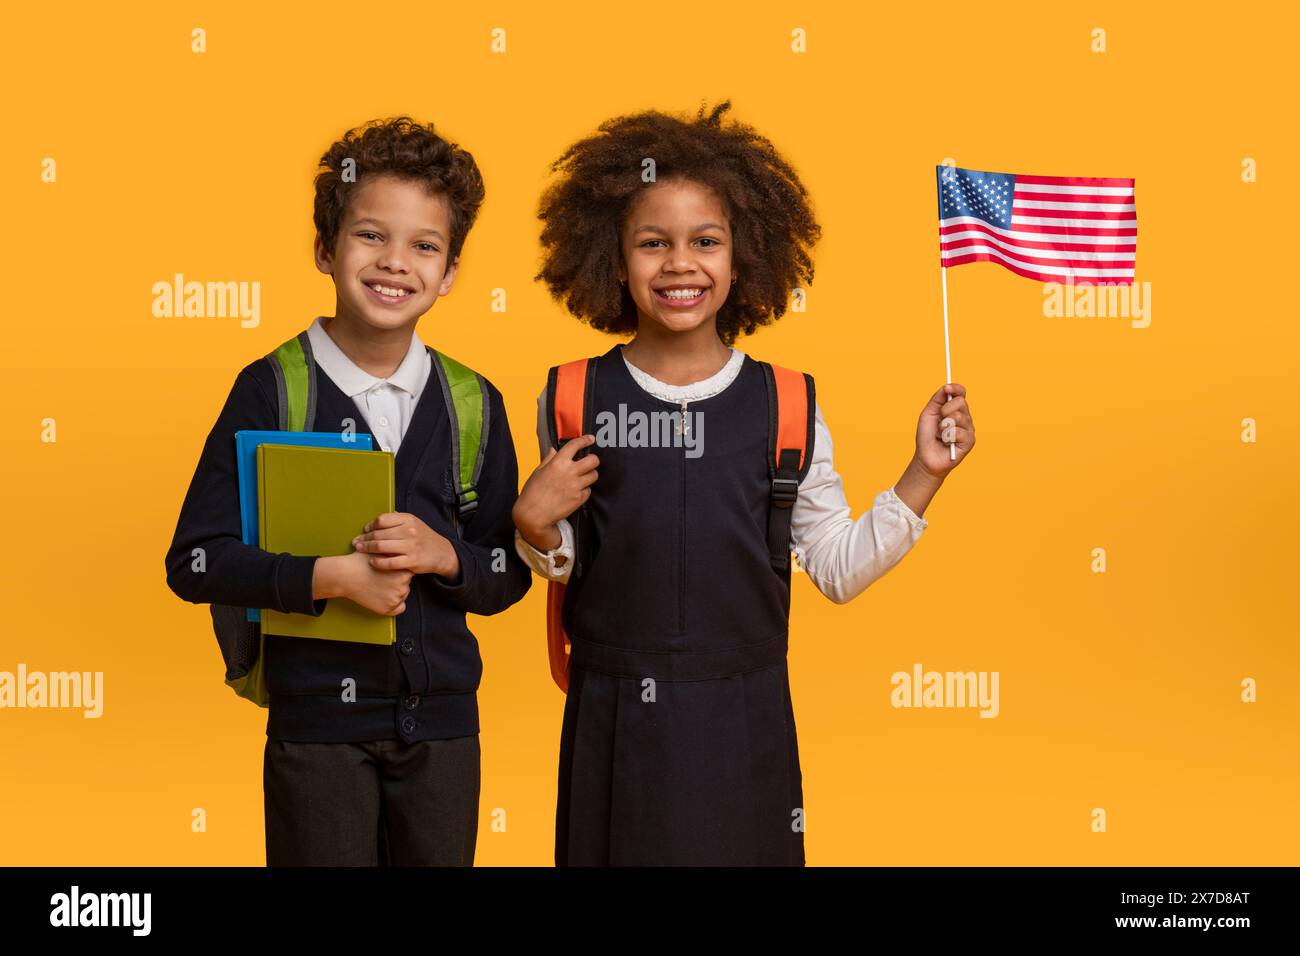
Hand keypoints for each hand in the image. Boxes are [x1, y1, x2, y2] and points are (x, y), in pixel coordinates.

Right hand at [334, 550, 412, 615]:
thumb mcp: (381, 552)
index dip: (399, 570)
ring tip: (380, 586)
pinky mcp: (388, 608)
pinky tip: (384, 598)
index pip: (409, 572)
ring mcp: (396, 598)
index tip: (390, 571)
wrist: (345, 575)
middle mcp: (403, 585)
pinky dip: (394, 606)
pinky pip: (399, 609)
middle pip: (406, 583)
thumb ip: (394, 553)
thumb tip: (403, 552)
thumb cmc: (361, 562)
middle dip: (397, 581)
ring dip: (395, 592)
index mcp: (403, 570)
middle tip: (383, 578)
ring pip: (402, 595)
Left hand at [350, 512, 458, 577]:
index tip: (365, 531)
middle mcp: (409, 531)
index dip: (370, 526)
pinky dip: (377, 562)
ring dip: (367, 549)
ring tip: (360, 550)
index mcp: (408, 519)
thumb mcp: (414, 523)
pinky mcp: (411, 561)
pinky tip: (371, 561)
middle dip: (364, 538)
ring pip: (381, 546)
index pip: (382, 520)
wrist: (441, 552)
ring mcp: (411, 546)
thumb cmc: (423, 538)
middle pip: (379, 534)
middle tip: (356, 542)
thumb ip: (398, 520)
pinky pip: (389, 562)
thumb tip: (377, 521)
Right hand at [512, 434, 599, 550]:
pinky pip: (588, 490)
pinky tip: (575, 492)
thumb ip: (548, 459)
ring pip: (594, 475)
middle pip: (593, 460)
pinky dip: (584, 490)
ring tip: (581, 479)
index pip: (575, 445)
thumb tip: (553, 450)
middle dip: (593, 460)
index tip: (590, 439)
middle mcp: (569, 472)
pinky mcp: (579, 498)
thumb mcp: (538, 472)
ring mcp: (575, 486)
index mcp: (557, 463)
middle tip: (589, 463)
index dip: (585, 440)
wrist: (533, 515)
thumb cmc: (532, 493)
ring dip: (590, 476)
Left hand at [914, 383, 973, 478]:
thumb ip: (937, 399)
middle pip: (961, 402)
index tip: (947, 388)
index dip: (956, 388)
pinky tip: (946, 443)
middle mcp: (965, 417)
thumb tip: (946, 387)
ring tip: (941, 435)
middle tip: (939, 422)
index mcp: (955, 409)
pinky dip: (947, 437)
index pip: (961, 393)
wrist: (925, 457)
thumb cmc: (927, 436)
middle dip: (945, 410)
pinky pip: (958, 432)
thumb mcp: (928, 414)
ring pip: (959, 417)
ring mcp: (969, 429)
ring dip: (943, 427)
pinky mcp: (969, 441)